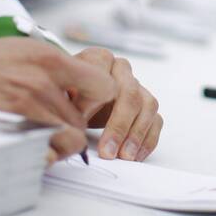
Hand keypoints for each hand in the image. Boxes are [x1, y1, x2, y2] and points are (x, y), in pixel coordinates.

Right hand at [0, 26, 115, 159]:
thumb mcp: (30, 49)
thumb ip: (60, 69)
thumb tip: (83, 88)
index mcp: (52, 61)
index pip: (104, 86)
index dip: (99, 99)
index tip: (88, 102)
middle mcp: (44, 85)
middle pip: (83, 120)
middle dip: (75, 125)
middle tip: (60, 123)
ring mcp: (27, 110)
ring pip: (67, 140)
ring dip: (60, 141)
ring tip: (46, 135)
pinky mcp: (10, 129)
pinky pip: (42, 152)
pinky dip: (42, 153)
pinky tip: (32, 144)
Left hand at [71, 47, 162, 161]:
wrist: (77, 96)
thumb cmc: (68, 94)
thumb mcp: (59, 94)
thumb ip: (63, 103)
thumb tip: (69, 124)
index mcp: (99, 59)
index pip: (103, 76)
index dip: (92, 101)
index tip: (80, 123)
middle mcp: (122, 69)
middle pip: (130, 94)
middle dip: (119, 126)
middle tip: (107, 151)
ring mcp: (138, 86)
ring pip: (147, 106)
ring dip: (136, 134)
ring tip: (124, 156)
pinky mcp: (147, 104)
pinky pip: (156, 120)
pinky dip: (147, 140)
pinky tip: (135, 155)